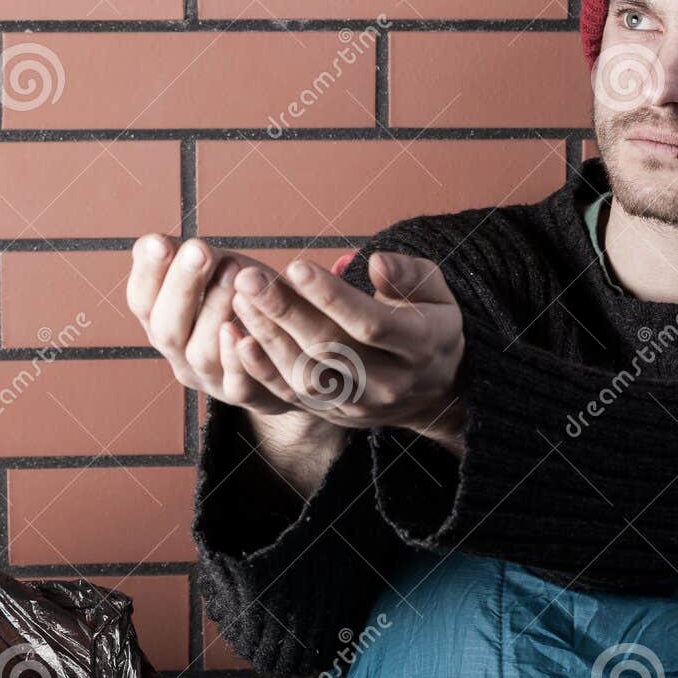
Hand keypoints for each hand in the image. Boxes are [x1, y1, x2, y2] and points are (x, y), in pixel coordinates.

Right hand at [127, 233, 295, 416]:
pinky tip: (245, 330)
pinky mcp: (247, 395)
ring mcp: (210, 379)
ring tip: (235, 272)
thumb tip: (153, 243)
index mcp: (164, 322)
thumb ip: (185, 258)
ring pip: (201, 353)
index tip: (161, 243)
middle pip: (166, 329)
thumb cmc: (245, 300)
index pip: (141, 301)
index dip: (148, 273)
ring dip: (215, 311)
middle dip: (181, 287)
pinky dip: (238, 357)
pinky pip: (238, 383)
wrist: (288, 347)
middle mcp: (179, 355)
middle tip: (199, 250)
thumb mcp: (215, 272)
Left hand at [223, 249, 468, 453]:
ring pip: (308, 376)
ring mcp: (361, 404)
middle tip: (249, 279)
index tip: (296, 267)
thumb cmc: (430, 323)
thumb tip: (376, 262)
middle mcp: (391, 381)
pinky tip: (239, 340)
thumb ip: (409, 274)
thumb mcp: (436, 291)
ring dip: (269, 338)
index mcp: (421, 345)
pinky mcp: (335, 414)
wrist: (438, 391)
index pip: (371, 322)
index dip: (331, 297)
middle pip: (331, 349)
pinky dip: (262, 371)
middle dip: (285, 312)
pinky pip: (293, 398)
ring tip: (241, 300)